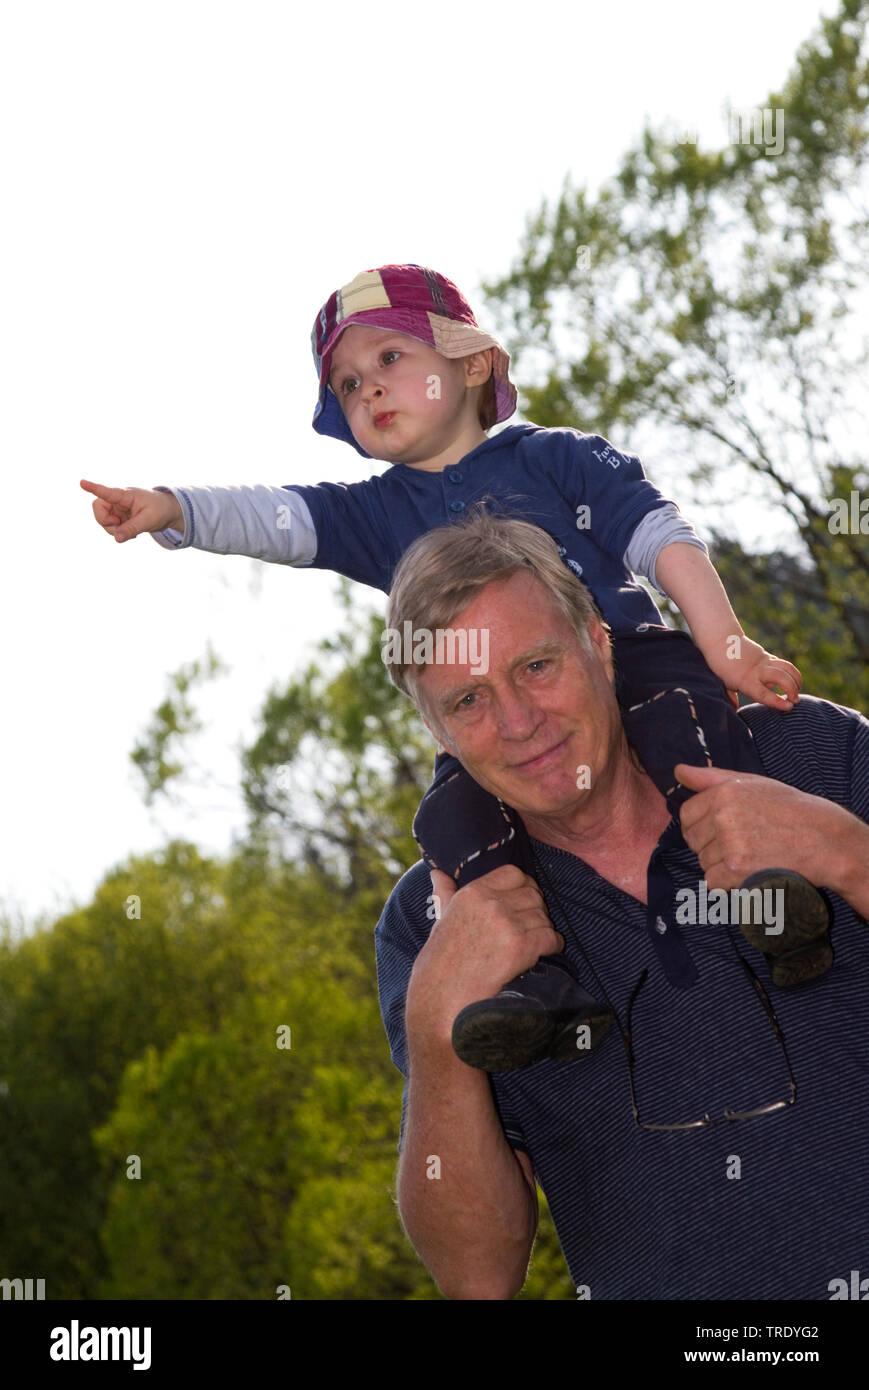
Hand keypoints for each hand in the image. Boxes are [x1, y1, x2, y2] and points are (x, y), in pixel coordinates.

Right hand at [80, 479, 182, 541]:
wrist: (167, 511)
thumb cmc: (159, 510)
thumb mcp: (148, 521)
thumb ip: (132, 529)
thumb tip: (116, 539)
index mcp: (126, 495)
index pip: (107, 492)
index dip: (93, 488)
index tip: (81, 482)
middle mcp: (118, 500)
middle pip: (98, 509)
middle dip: (105, 522)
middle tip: (120, 528)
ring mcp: (117, 508)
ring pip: (103, 520)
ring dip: (113, 530)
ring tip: (130, 532)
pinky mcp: (118, 516)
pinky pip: (110, 527)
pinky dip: (118, 533)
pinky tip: (131, 532)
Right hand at [406, 865, 563, 1047]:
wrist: (440, 1000)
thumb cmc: (439, 963)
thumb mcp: (440, 921)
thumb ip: (444, 893)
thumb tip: (438, 872)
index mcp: (471, 893)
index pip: (513, 873)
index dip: (523, 886)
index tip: (523, 901)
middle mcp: (490, 903)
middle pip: (533, 894)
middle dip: (536, 910)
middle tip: (530, 926)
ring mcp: (507, 924)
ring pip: (543, 916)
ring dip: (543, 930)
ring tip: (534, 943)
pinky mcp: (520, 948)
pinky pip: (550, 937)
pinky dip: (552, 946)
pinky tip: (544, 953)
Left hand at [675, 762, 826, 889]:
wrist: (822, 839)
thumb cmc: (787, 808)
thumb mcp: (751, 783)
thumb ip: (710, 778)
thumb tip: (678, 772)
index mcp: (723, 793)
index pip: (686, 814)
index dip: (699, 824)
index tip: (718, 828)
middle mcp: (722, 817)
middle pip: (692, 840)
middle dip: (709, 844)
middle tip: (738, 843)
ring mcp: (729, 845)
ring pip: (703, 862)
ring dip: (719, 864)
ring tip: (748, 856)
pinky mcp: (737, 870)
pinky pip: (712, 881)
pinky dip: (725, 882)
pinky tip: (746, 872)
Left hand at [708, 635, 800, 710]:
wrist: (721, 640)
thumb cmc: (720, 666)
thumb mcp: (723, 684)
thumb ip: (731, 698)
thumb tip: (733, 712)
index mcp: (745, 681)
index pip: (763, 694)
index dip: (777, 701)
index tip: (789, 707)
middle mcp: (757, 671)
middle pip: (781, 678)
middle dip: (792, 689)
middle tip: (796, 700)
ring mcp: (764, 661)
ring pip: (787, 668)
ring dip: (796, 680)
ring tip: (797, 692)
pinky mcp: (768, 656)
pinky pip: (784, 664)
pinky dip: (791, 673)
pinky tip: (793, 683)